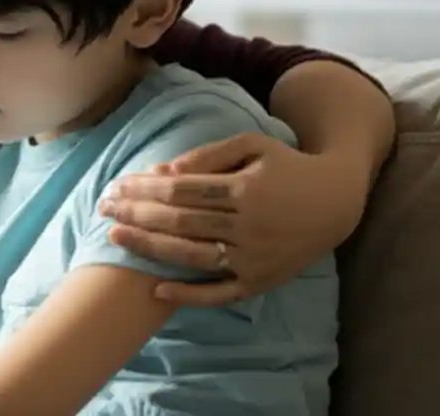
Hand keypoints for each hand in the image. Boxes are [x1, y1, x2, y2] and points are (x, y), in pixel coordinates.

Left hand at [99, 133, 357, 305]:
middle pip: (180, 221)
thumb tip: (163, 173)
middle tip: (103, 208)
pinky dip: (188, 294)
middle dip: (137, 214)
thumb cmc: (286, 166)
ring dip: (149, 247)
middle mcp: (249, 226)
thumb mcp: (252, 146)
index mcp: (246, 189)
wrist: (337, 201)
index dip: (145, 188)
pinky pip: (219, 293)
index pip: (182, 190)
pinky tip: (156, 288)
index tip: (117, 185)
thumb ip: (208, 155)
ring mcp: (254, 258)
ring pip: (192, 255)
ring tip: (115, 237)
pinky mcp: (261, 281)